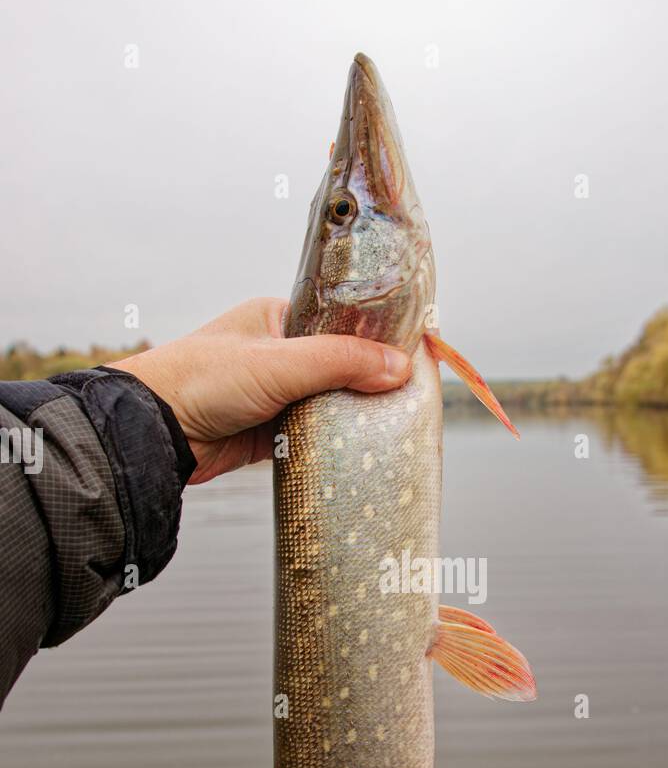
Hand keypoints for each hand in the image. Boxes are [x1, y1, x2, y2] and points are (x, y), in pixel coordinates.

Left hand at [107, 297, 411, 484]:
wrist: (153, 432)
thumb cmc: (203, 380)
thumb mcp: (279, 363)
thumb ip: (340, 362)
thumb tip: (401, 367)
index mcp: (277, 318)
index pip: (341, 322)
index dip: (377, 338)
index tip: (415, 354)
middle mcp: (278, 353)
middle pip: (341, 366)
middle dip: (371, 382)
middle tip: (414, 396)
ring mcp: (275, 394)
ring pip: (330, 402)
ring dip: (353, 415)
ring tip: (399, 424)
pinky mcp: (270, 433)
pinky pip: (315, 435)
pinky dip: (335, 442)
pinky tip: (366, 449)